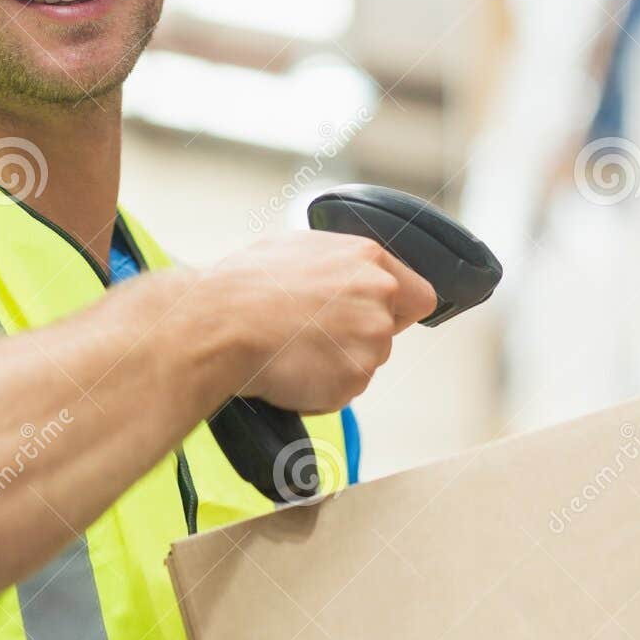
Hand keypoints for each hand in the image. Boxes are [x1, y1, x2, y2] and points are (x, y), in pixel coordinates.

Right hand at [206, 230, 436, 412]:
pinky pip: (344, 390)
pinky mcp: (355, 378)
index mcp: (367, 258)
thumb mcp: (295, 249)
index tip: (377, 317)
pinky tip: (290, 369)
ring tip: (293, 349)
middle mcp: (379, 296)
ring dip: (338, 363)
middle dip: (356, 337)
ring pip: (365, 361)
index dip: (397, 309)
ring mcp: (371, 339)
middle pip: (388, 331)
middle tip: (312, 334)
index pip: (419, 295)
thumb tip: (342, 276)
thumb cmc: (245, 284)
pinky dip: (321, 388)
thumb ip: (337, 264)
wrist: (220, 323)